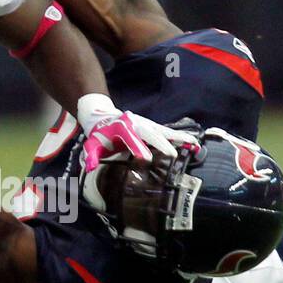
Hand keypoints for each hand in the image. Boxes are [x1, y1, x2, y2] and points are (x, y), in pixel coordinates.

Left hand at [78, 94, 199, 172]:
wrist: (102, 116)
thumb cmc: (99, 134)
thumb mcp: (92, 145)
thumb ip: (91, 156)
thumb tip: (89, 167)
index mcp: (121, 129)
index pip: (131, 139)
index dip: (138, 148)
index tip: (146, 159)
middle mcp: (136, 124)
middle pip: (150, 134)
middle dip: (161, 144)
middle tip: (173, 156)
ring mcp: (145, 124)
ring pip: (163, 131)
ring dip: (178, 138)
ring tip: (193, 144)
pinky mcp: (152, 126)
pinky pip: (166, 131)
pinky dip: (179, 136)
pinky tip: (193, 142)